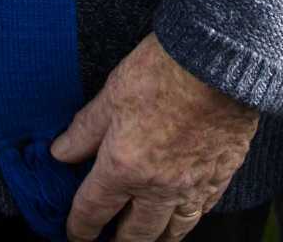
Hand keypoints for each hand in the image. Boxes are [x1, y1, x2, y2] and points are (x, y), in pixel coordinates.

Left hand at [50, 35, 258, 241]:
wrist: (219, 59)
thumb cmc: (164, 70)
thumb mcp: (112, 94)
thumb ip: (85, 129)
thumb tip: (61, 152)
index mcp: (123, 166)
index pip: (93, 211)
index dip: (79, 228)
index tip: (75, 234)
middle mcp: (157, 185)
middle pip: (134, 234)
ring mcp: (192, 184)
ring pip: (173, 231)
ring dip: (156, 239)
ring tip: (148, 240)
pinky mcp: (221, 174)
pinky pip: (203, 211)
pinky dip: (191, 218)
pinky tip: (186, 215)